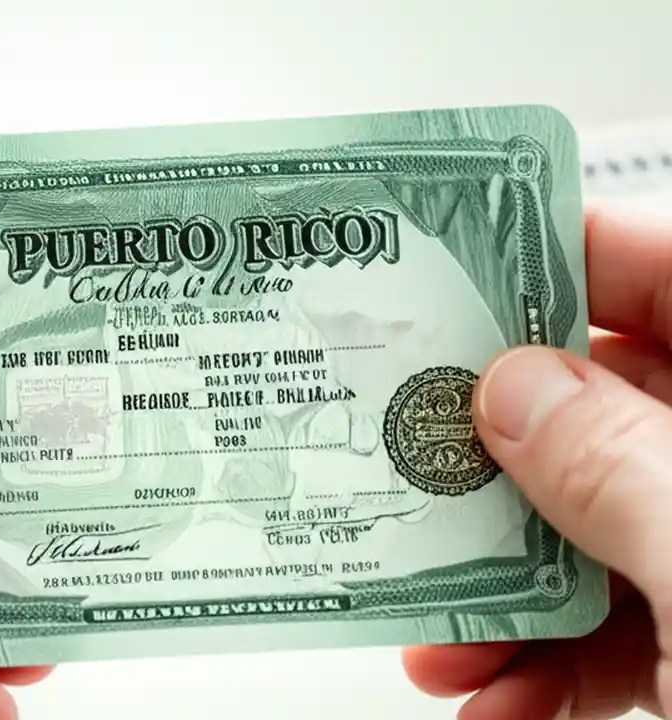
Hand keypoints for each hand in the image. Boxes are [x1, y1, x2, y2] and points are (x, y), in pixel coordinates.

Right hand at [402, 206, 671, 718]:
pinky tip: (497, 698)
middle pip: (614, 412)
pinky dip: (545, 664)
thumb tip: (515, 390)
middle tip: (411, 468)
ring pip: (602, 530)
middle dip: (497, 463)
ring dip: (502, 588)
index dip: (570, 261)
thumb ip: (624, 471)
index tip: (455, 276)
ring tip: (442, 639)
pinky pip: (623, 626)